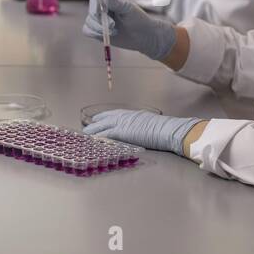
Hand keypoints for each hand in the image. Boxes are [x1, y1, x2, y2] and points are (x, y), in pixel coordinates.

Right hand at [83, 0, 177, 60]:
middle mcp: (101, 8)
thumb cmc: (139, 20)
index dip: (96, 7)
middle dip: (100, 21)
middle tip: (113, 25)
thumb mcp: (128, 9)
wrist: (144, 36)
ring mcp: (98, 19)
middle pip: (91, 12)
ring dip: (99, 29)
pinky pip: (87, 30)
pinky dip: (95, 34)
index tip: (103, 13)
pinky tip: (108, 35)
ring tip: (113, 31)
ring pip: (88, 22)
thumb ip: (115, 2)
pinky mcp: (96, 31)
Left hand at [83, 109, 198, 153]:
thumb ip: (145, 125)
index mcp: (134, 114)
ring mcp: (124, 123)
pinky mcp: (122, 132)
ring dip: (93, 130)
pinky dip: (98, 137)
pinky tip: (92, 140)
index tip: (99, 118)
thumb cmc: (165, 129)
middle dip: (97, 122)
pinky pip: (106, 134)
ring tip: (85, 134)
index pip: (116, 114)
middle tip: (88, 126)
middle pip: (107, 118)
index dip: (106, 116)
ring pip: (103, 126)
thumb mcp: (153, 123)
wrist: (168, 130)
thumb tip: (144, 129)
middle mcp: (127, 116)